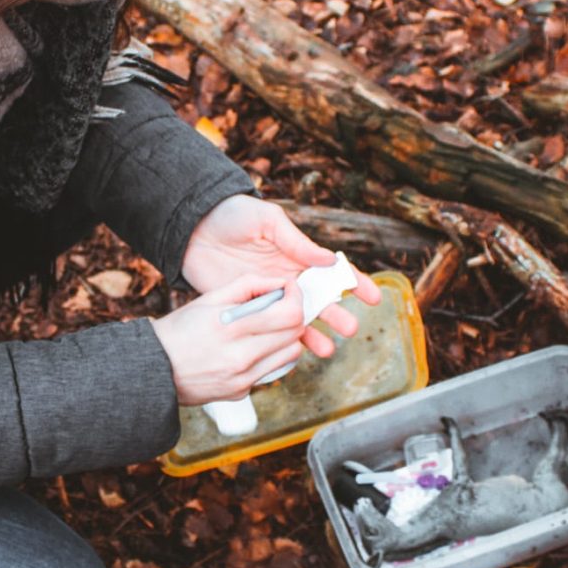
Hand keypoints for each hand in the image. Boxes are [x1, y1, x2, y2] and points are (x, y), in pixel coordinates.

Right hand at [150, 275, 310, 407]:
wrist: (153, 369)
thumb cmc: (179, 331)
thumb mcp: (208, 299)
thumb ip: (246, 285)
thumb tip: (277, 282)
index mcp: (232, 328)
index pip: (288, 315)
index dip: (296, 299)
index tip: (290, 292)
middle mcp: (241, 357)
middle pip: (294, 336)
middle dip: (294, 317)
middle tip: (281, 309)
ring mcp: (243, 379)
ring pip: (289, 356)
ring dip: (286, 339)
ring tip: (268, 330)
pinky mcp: (241, 392)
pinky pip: (270, 372)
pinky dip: (268, 357)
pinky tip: (250, 350)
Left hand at [180, 195, 382, 356]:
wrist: (193, 227)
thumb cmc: (233, 215)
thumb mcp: (268, 221)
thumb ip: (297, 242)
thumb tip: (329, 259)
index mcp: (298, 256)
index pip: (332, 273)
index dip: (354, 284)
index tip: (373, 297)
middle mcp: (288, 279)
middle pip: (320, 302)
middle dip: (338, 315)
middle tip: (351, 329)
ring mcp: (268, 296)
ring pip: (297, 321)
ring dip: (313, 335)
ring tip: (327, 350)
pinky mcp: (247, 308)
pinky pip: (268, 328)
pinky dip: (281, 341)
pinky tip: (292, 351)